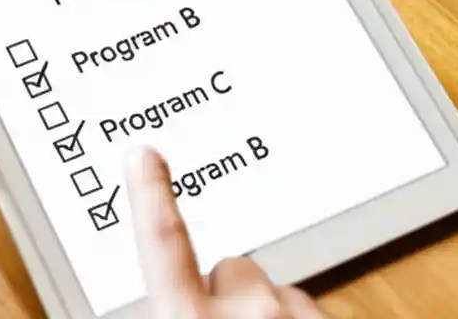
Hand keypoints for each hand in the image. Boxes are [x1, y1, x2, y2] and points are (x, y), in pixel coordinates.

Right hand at [127, 146, 331, 318]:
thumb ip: (176, 307)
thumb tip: (174, 295)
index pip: (163, 243)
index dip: (151, 194)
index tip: (144, 155)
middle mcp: (250, 312)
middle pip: (234, 271)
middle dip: (230, 297)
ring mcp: (299, 315)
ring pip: (278, 296)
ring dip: (270, 317)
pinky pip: (313, 310)